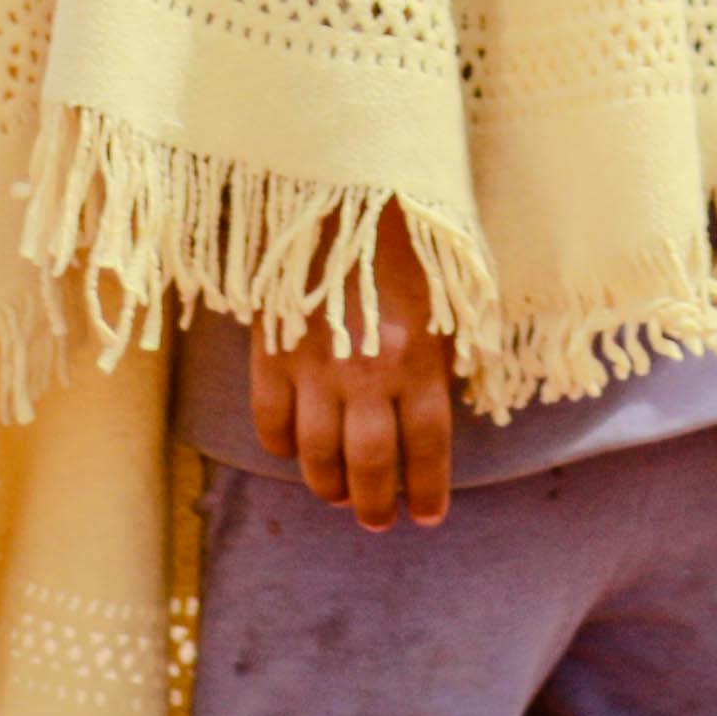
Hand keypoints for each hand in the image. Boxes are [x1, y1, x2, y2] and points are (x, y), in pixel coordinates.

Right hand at [246, 252, 454, 530]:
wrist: (342, 195)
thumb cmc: (404, 247)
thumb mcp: (444, 305)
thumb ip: (440, 362)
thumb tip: (432, 418)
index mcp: (420, 359)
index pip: (428, 447)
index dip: (428, 490)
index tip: (426, 516)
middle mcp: (368, 372)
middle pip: (371, 463)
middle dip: (375, 502)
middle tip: (376, 521)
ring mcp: (315, 367)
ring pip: (318, 454)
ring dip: (328, 486)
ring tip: (338, 496)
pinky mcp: (272, 353)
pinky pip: (272, 421)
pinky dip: (282, 447)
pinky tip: (292, 453)